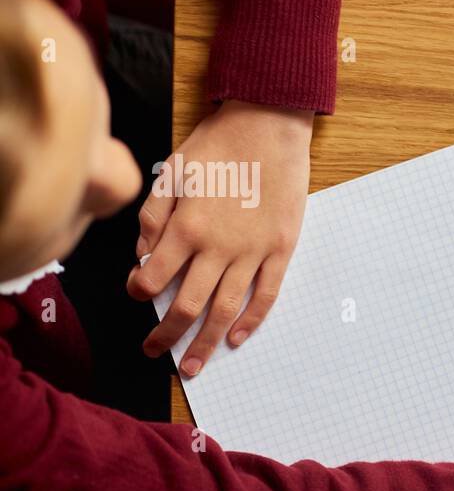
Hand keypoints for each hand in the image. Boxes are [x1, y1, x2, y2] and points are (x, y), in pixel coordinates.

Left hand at [126, 100, 313, 375]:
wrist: (270, 126)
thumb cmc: (219, 144)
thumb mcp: (172, 170)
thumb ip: (154, 214)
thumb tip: (142, 253)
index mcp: (187, 227)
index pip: (153, 277)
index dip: (139, 291)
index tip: (136, 293)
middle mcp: (219, 247)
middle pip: (188, 305)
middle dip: (166, 335)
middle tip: (154, 352)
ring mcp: (253, 252)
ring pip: (226, 309)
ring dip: (206, 341)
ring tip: (193, 364)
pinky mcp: (281, 249)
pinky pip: (266, 294)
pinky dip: (251, 320)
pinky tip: (237, 338)